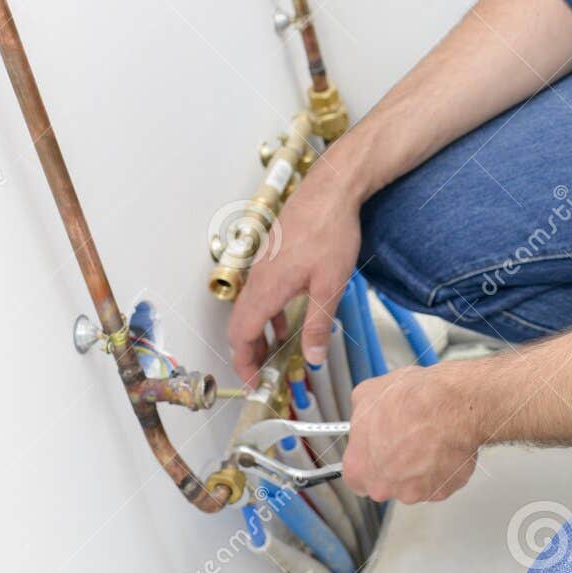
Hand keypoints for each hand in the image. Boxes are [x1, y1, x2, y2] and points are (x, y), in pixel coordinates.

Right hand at [227, 156, 363, 387]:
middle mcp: (258, 278)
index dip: (244, 363)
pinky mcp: (273, 257)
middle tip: (262, 375)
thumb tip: (312, 357)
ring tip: (275, 354)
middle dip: (248, 354)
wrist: (330, 190)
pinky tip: (286, 321)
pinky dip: (267, 314)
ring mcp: (263, 266)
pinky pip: (262, 293)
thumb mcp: (331, 284)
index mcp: (267, 288)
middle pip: (241, 324)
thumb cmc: (330, 232)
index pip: (242, 335)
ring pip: (251, 309)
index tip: (254, 383)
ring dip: (258, 334)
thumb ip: (319, 324)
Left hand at [341, 359, 486, 503]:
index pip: (356, 477)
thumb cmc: (411, 401)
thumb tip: (365, 416)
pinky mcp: (442, 491)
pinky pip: (439, 482)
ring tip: (428, 439)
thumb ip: (361, 416)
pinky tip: (443, 446)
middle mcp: (384, 487)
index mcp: (359, 468)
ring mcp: (414, 493)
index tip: (377, 449)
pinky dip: (442, 468)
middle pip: (385, 483)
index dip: (368, 460)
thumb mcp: (368, 394)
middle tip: (406, 439)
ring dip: (419, 467)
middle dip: (394, 465)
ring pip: (414, 484)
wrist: (450, 405)